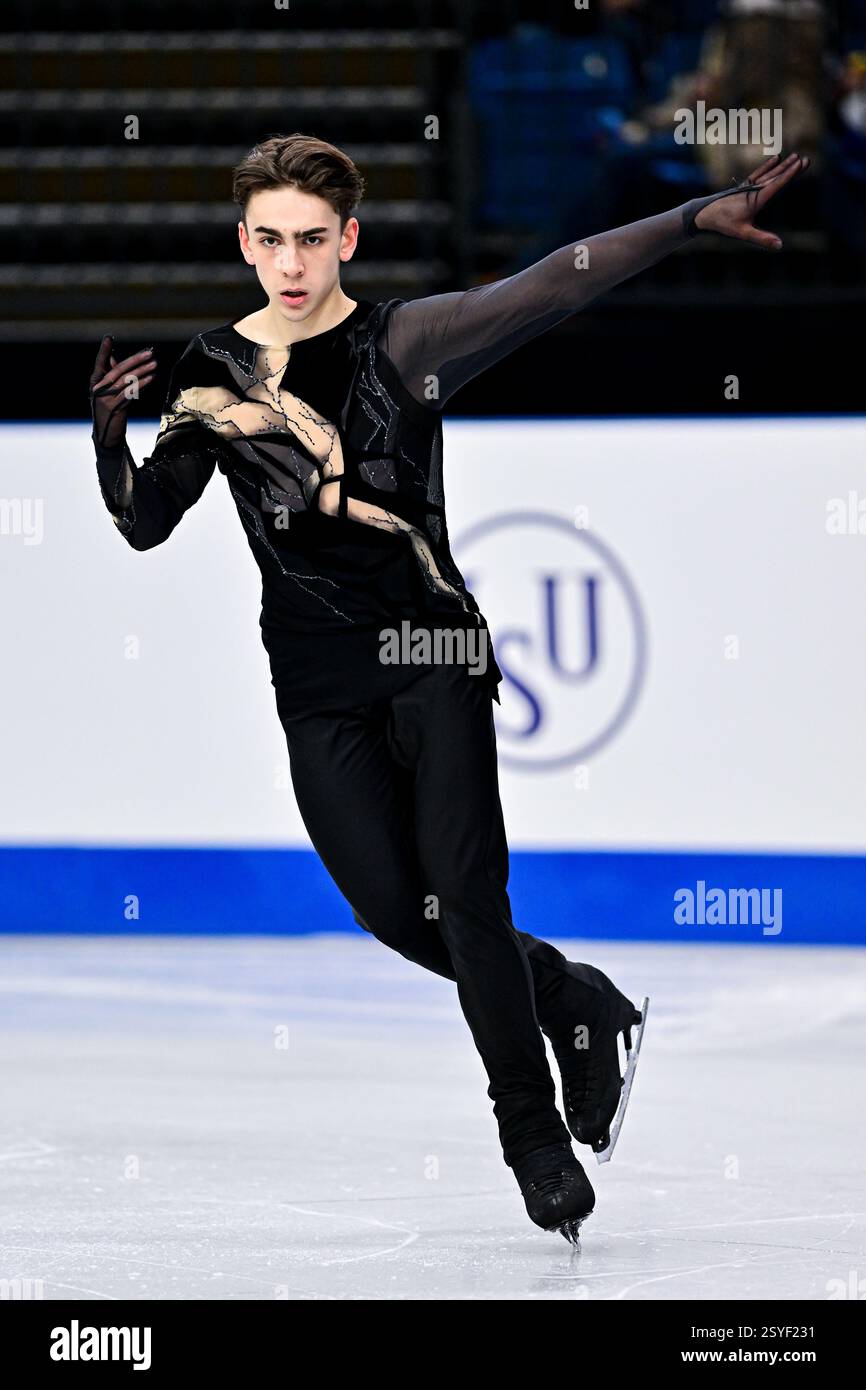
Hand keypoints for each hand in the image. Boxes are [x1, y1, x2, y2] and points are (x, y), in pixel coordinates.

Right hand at [89, 336, 156, 447]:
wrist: (107, 436)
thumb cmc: (110, 411)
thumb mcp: (109, 393)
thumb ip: (112, 376)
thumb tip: (114, 359)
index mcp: (95, 383)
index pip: (99, 363)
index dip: (104, 351)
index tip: (109, 337)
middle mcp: (98, 389)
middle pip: (117, 370)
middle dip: (135, 360)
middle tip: (149, 353)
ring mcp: (105, 399)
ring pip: (126, 381)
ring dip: (142, 371)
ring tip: (154, 364)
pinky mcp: (115, 409)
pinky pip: (129, 394)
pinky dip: (141, 385)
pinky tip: (150, 379)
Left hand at [693, 152, 809, 250]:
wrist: (706, 213)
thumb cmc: (724, 223)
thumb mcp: (744, 233)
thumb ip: (762, 238)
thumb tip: (780, 245)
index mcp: (757, 198)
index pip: (777, 184)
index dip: (790, 174)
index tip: (801, 163)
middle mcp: (755, 189)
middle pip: (776, 176)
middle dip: (791, 168)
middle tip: (806, 159)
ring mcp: (750, 186)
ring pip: (770, 173)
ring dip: (783, 165)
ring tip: (795, 156)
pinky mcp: (745, 186)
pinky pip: (759, 173)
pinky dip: (769, 166)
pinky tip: (776, 158)